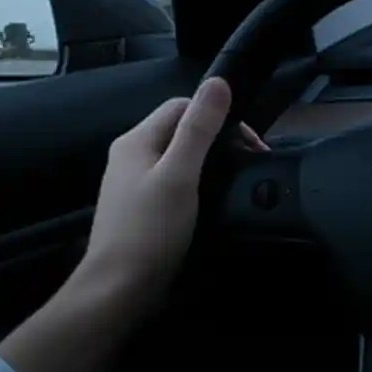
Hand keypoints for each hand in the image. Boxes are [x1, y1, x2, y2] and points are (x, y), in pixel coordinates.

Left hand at [81, 77, 266, 299]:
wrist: (119, 289)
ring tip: (238, 179)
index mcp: (136, 141)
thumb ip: (199, 128)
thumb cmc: (150, 229)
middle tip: (251, 162)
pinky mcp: (144, 209)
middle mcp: (131, 156)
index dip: (219, 115)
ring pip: (181, 157)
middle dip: (219, 139)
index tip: (250, 143)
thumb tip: (218, 82)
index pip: (182, 106)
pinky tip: (214, 200)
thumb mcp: (181, 174)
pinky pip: (177, 182)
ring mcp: (135, 184)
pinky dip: (201, 183)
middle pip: (182, 131)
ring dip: (212, 162)